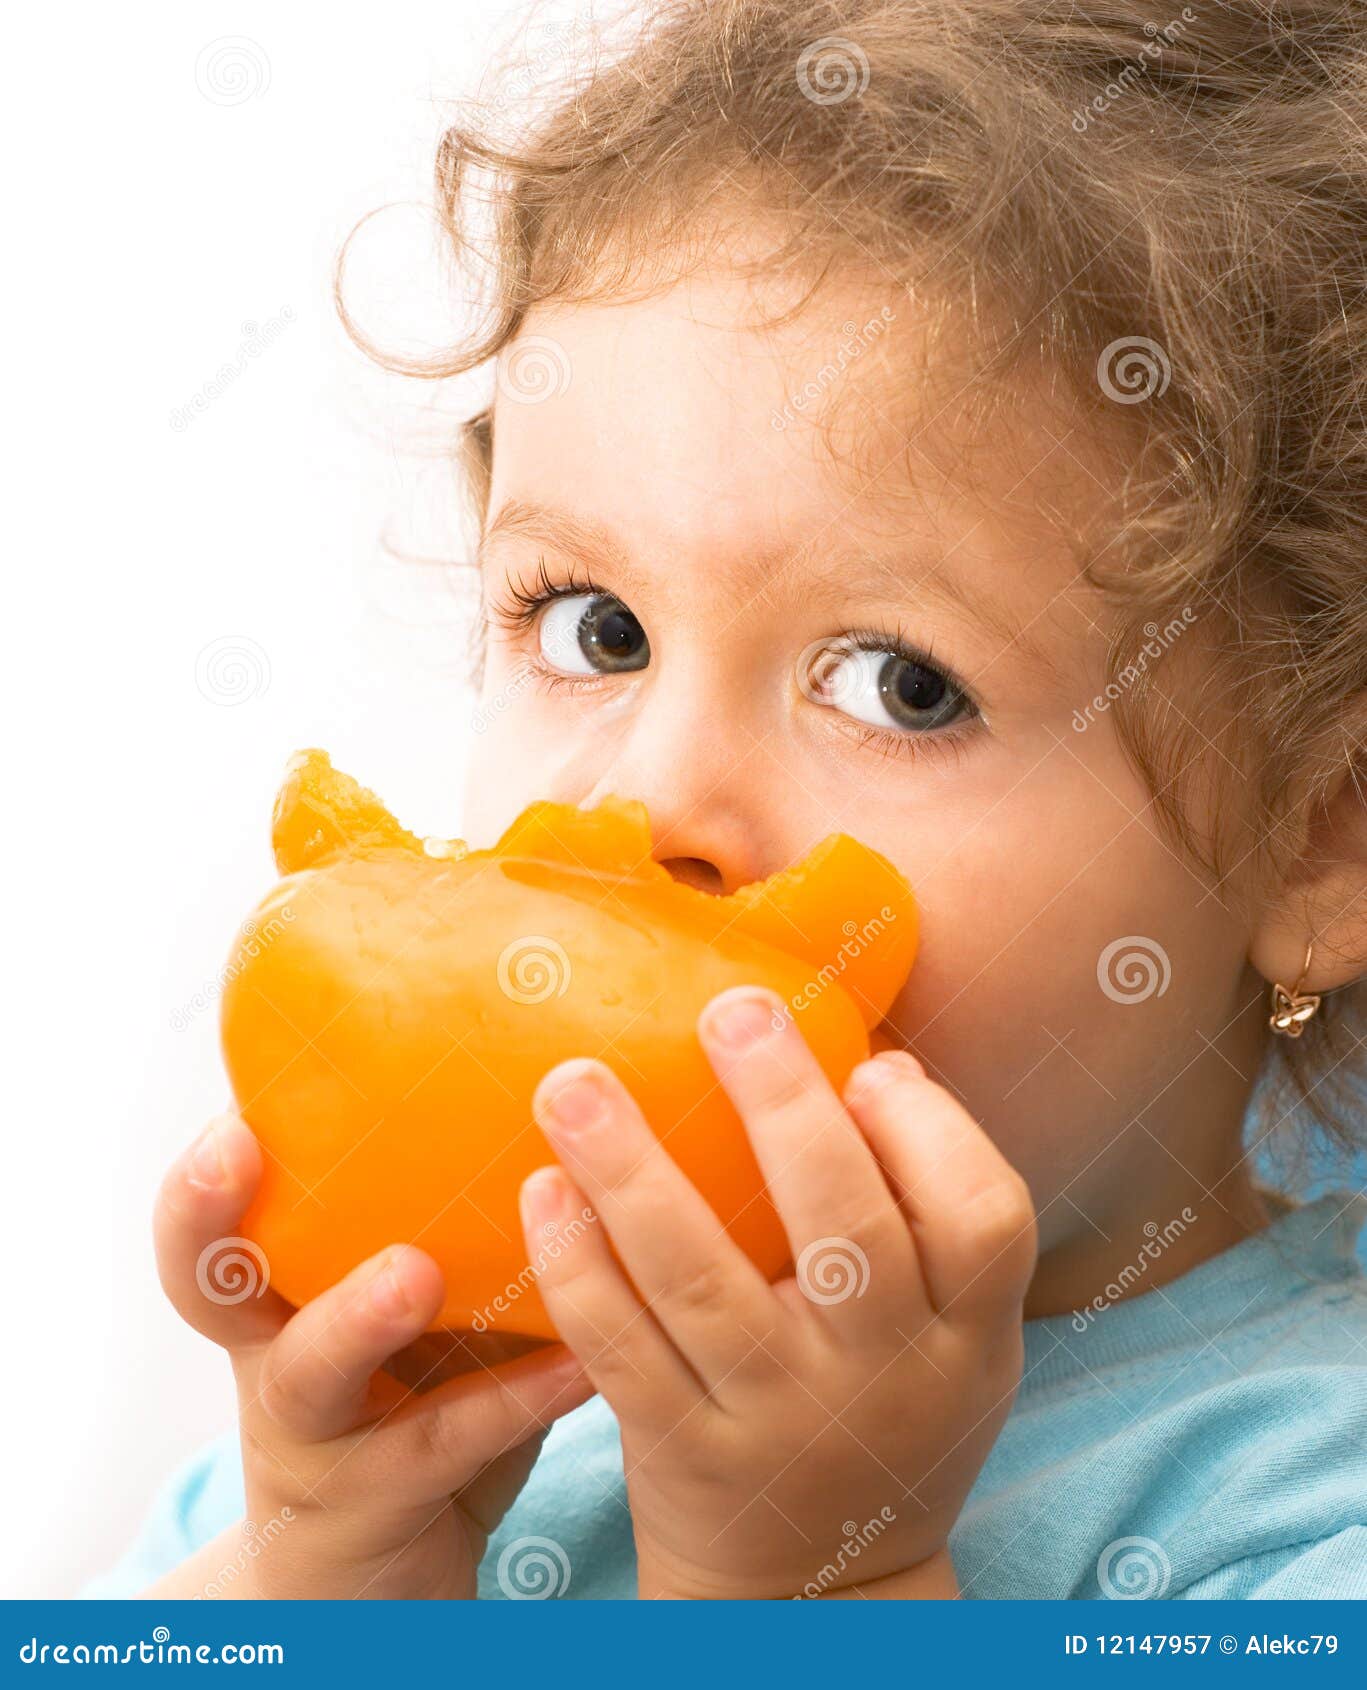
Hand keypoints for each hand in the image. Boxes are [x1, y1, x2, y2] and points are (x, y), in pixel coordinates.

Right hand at [151, 1113, 591, 1598]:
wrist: (382, 1581)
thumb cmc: (405, 1405)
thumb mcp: (395, 1319)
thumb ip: (434, 1230)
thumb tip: (550, 1093)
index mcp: (273, 1304)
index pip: (205, 1236)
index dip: (199, 1192)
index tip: (228, 1128)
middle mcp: (275, 1368)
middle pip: (220, 1294)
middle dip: (224, 1224)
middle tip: (248, 1154)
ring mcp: (318, 1446)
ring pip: (312, 1379)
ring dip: (358, 1318)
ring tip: (415, 1272)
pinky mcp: (383, 1508)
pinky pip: (448, 1445)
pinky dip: (518, 1397)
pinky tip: (579, 1364)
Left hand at [520, 986, 1035, 1599]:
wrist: (816, 1594)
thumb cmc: (885, 1413)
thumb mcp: (954, 1337)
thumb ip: (929, 1217)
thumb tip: (870, 1063)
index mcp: (968, 1335)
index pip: (986, 1217)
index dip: (930, 1130)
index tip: (866, 1067)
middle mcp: (882, 1378)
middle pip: (845, 1229)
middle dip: (784, 1110)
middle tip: (730, 1011)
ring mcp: (777, 1420)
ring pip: (702, 1282)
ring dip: (634, 1172)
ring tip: (574, 1082)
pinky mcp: (681, 1454)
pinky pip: (620, 1351)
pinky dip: (577, 1269)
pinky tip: (543, 1191)